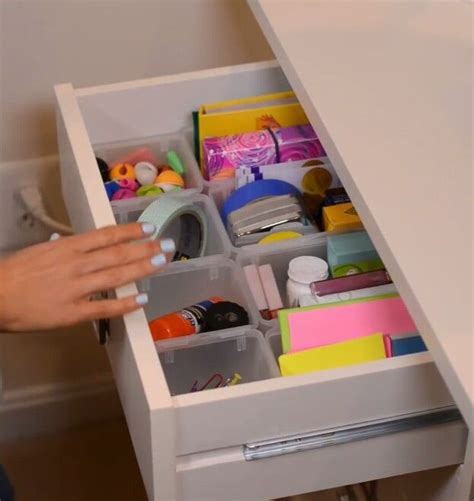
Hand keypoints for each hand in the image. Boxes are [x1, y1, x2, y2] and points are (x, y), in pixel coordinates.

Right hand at [0, 223, 174, 331]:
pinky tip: (142, 300)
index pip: (105, 236)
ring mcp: (76, 289)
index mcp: (67, 248)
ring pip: (115, 276)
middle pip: (117, 254)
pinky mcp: (72, 312)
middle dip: (144, 248)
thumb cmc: (14, 273)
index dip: (129, 232)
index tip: (148, 228)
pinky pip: (103, 308)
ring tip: (161, 262)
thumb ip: (65, 249)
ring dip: (141, 268)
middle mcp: (76, 265)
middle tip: (167, 244)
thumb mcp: (41, 252)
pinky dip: (124, 304)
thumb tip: (81, 244)